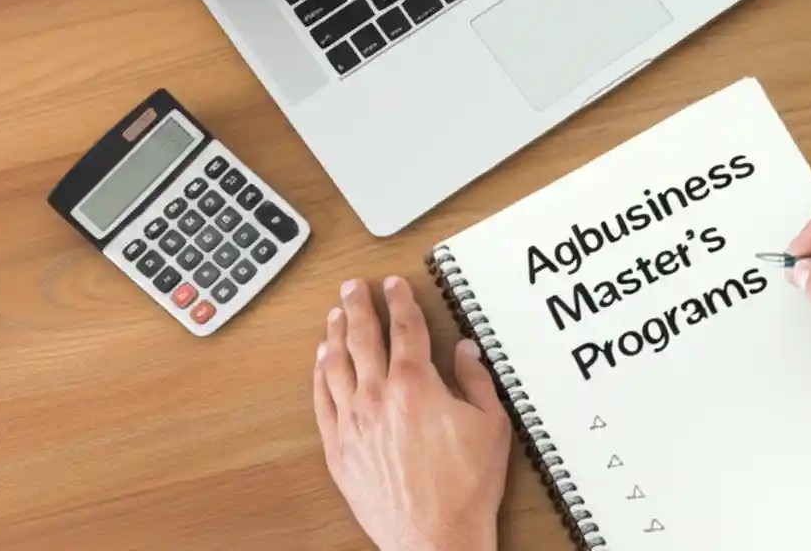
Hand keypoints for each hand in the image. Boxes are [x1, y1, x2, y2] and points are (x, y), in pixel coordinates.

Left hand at [313, 277, 510, 550]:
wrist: (435, 537)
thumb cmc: (466, 487)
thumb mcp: (491, 425)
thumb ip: (477, 380)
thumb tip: (466, 350)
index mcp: (417, 384)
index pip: (405, 328)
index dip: (400, 301)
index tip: (393, 285)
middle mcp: (378, 396)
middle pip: (363, 337)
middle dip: (359, 306)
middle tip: (354, 287)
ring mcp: (353, 422)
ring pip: (336, 364)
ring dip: (335, 334)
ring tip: (335, 315)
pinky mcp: (338, 448)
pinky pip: (322, 399)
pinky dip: (320, 374)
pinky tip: (322, 360)